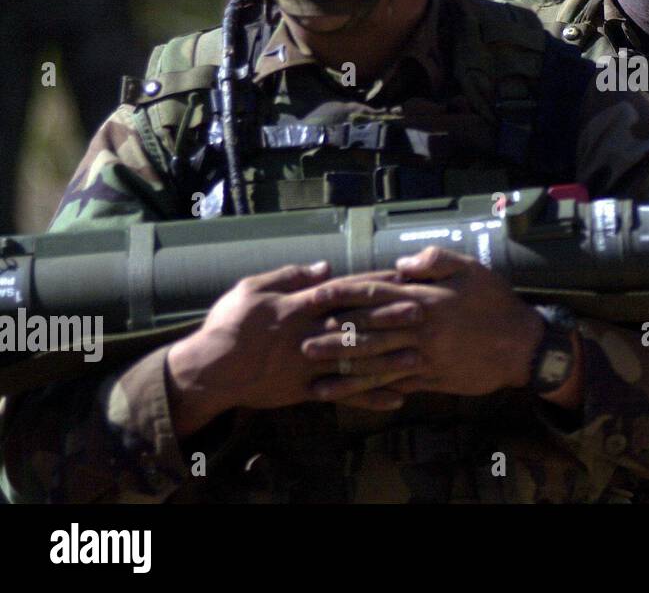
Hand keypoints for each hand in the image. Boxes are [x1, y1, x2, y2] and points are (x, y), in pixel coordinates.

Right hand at [164, 261, 425, 437]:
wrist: (207, 372)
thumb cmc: (227, 326)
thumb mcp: (251, 288)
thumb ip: (290, 276)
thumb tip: (325, 266)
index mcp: (299, 306)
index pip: (344, 291)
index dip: (373, 284)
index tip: (401, 278)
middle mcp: (310, 333)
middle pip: (357, 323)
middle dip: (390, 317)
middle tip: (423, 311)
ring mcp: (311, 364)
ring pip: (356, 360)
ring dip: (389, 358)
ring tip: (419, 357)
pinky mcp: (307, 390)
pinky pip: (345, 394)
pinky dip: (371, 397)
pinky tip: (396, 399)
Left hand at [301, 246, 549, 401]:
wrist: (523, 346)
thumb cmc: (497, 302)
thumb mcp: (471, 268)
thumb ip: (434, 260)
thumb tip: (399, 262)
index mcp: (426, 299)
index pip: (376, 293)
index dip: (343, 293)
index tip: (316, 293)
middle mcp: (420, 329)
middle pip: (367, 332)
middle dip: (332, 336)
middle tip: (300, 340)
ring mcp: (425, 357)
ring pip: (375, 363)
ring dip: (343, 369)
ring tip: (314, 373)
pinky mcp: (431, 379)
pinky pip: (394, 385)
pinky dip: (369, 390)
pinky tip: (348, 395)